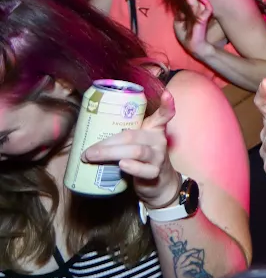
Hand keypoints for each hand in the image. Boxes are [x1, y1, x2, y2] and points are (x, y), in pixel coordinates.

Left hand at [84, 90, 181, 209]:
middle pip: (133, 136)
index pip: (163, 115)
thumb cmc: (140, 159)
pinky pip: (144, 169)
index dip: (166, 105)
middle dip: (107, 143)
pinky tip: (121, 165)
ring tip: (92, 157)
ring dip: (111, 153)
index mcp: (154, 129)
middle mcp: (159, 140)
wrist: (158, 183)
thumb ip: (122, 137)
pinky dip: (131, 167)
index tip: (166, 94)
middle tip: (87, 151)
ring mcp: (159, 156)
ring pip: (137, 151)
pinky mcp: (156, 173)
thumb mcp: (137, 144)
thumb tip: (88, 135)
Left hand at [169, 0, 213, 58]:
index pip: (185, 0)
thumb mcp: (178, 23)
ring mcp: (201, 14)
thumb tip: (179, 6)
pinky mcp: (204, 18)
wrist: (193, 47)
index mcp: (190, 12)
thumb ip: (179, 14)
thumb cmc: (186, 36)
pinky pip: (207, 8)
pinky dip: (204, 1)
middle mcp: (196, 11)